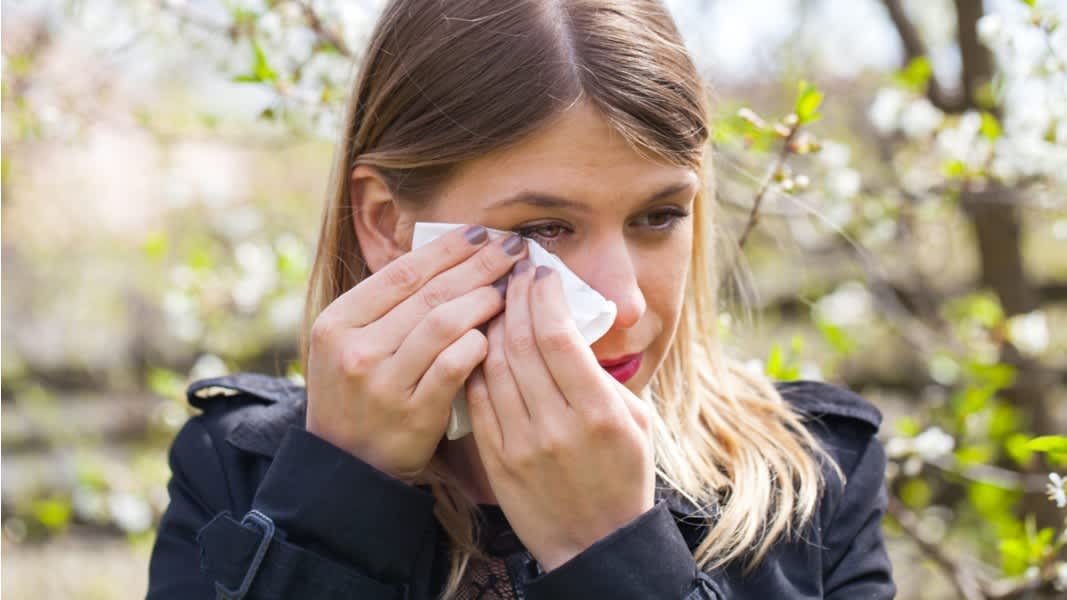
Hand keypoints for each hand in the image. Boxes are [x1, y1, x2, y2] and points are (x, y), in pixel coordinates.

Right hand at [305, 225, 526, 480]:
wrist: (347, 467)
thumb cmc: (359, 394)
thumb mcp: (352, 343)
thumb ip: (389, 305)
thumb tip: (450, 256)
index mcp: (338, 321)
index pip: (403, 271)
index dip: (448, 247)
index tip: (482, 232)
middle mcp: (355, 348)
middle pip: (429, 292)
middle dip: (478, 265)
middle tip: (513, 249)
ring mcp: (382, 383)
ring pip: (443, 324)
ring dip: (483, 301)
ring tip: (509, 291)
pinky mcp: (411, 415)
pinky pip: (453, 367)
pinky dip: (478, 346)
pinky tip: (496, 336)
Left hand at [465, 261, 655, 570]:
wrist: (595, 545)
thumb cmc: (624, 476)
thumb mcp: (636, 423)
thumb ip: (603, 377)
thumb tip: (571, 327)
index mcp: (600, 413)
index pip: (560, 337)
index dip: (545, 296)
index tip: (542, 272)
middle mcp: (558, 425)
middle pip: (522, 344)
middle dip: (515, 297)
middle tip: (513, 271)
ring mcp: (522, 444)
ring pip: (493, 365)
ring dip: (491, 323)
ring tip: (494, 297)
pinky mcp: (497, 459)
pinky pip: (478, 398)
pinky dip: (476, 362)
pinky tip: (480, 339)